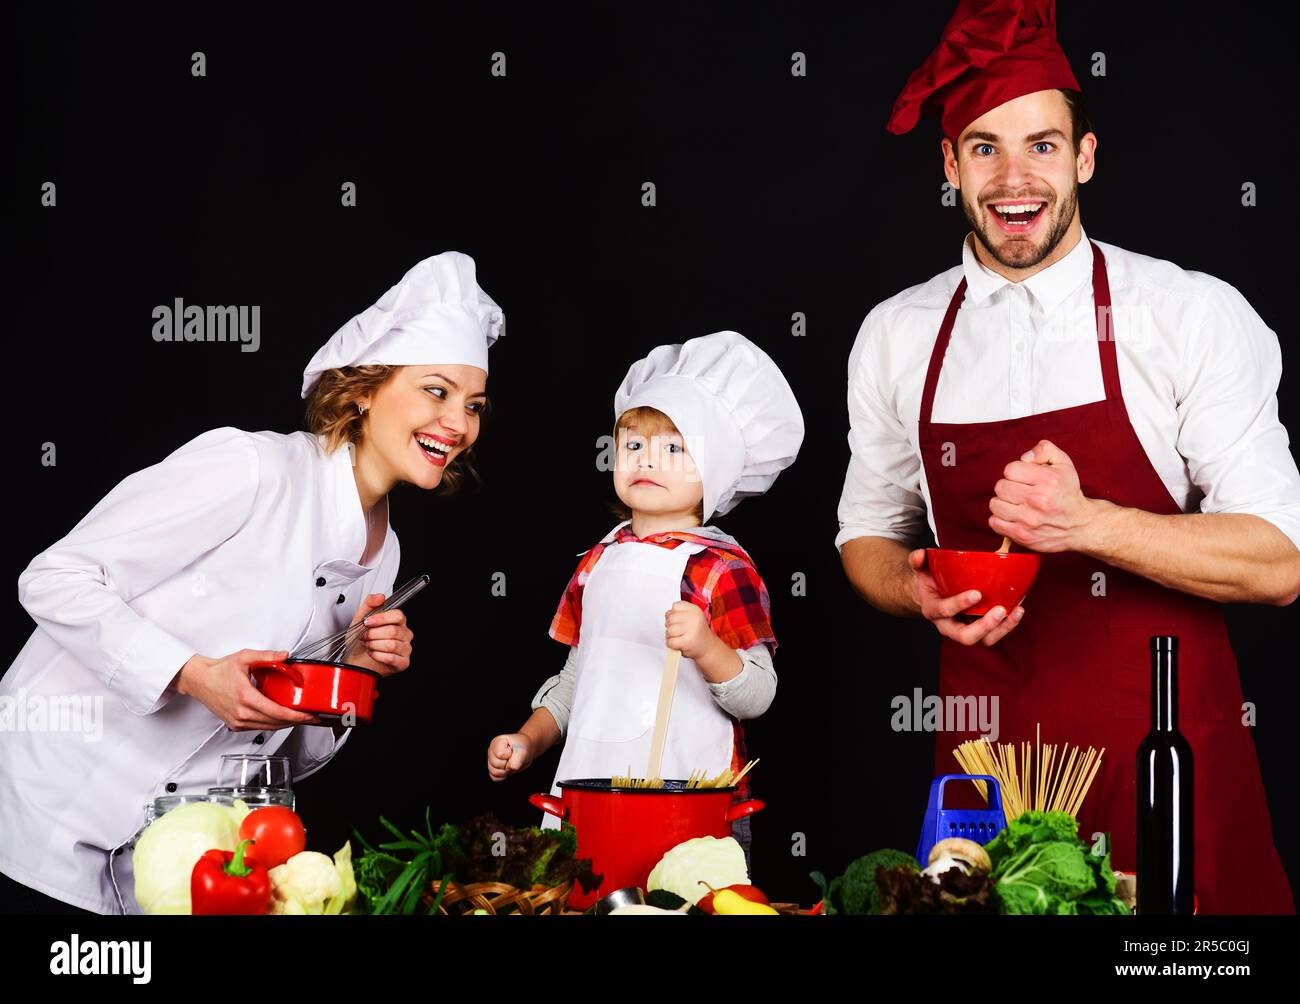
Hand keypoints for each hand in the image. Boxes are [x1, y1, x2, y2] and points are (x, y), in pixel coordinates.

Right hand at [177, 649, 321, 730]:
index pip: (277, 712)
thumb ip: (266, 656)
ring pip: (268, 728)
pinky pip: (259, 728)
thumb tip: (285, 655)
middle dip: (296, 721)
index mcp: (245, 697)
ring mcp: (238, 721)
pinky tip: (281, 718)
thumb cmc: (219, 670)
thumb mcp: (244, 657)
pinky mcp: (235, 725)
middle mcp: (241, 713)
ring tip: (300, 718)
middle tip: (311, 717)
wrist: (199, 680)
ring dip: (285, 724)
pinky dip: (272, 724)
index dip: (296, 716)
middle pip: (276, 723)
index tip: (309, 715)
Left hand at [345, 592, 412, 676]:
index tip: (368, 622)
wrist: (356, 660)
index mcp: (398, 622)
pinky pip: (391, 657)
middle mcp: (404, 634)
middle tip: (365, 636)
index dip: (381, 618)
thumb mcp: (360, 619)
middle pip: (392, 631)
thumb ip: (369, 604)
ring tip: (369, 645)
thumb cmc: (360, 641)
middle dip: (373, 634)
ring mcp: (405, 649)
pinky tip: (373, 654)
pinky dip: (377, 656)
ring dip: (374, 645)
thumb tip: (380, 596)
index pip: (398, 615)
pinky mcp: (403, 663)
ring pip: (391, 644)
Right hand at [487, 733, 531, 780]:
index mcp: (496, 742)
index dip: (509, 755)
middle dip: (507, 764)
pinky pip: (495, 778)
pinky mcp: (492, 769)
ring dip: (506, 771)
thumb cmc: (523, 748)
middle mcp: (491, 750)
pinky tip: (508, 770)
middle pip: (495, 764)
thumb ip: (518, 758)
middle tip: (513, 757)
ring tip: (511, 763)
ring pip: (494, 772)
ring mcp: (490, 760)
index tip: (513, 750)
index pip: (500, 754)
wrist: (524, 751)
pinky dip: (503, 776)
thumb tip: (513, 767)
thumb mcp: (523, 750)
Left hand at [664, 600, 718, 660]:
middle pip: (670, 618)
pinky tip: (677, 644)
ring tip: (677, 638)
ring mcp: (692, 629)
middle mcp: (694, 617)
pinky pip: (671, 641)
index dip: (672, 614)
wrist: (708, 647)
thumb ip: (680, 614)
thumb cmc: (697, 633)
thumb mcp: (692, 617)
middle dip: (669, 626)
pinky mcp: (688, 641)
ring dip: (669, 636)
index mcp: (695, 610)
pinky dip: (670, 644)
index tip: (677, 621)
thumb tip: (667, 617)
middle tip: (676, 631)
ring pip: (669, 630)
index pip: (675, 606)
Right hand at [907, 549, 1023, 646]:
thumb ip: (918, 561)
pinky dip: (1008, 624)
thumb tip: (920, 554)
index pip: (944, 611)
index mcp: (933, 610)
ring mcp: (965, 631)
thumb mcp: (922, 570)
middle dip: (984, 626)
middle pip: (965, 637)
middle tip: (1000, 610)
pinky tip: (1018, 610)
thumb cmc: (931, 581)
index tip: (976, 593)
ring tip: (1015, 612)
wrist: (935, 597)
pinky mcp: (979, 632)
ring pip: (983, 640)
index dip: (959, 604)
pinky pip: (994, 634)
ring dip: (1001, 628)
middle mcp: (948, 626)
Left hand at [990, 439, 1097, 551]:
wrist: (1080, 525)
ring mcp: (1029, 520)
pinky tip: (1013, 516)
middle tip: (1020, 491)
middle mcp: (1038, 500)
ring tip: (1016, 504)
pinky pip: (994, 522)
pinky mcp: (1022, 535)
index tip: (1024, 478)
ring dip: (1003, 503)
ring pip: (995, 504)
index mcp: (1048, 480)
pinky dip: (1000, 519)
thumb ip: (1044, 450)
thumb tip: (1024, 458)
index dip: (1015, 471)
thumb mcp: (1064, 464)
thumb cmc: (1067, 493)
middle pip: (1000, 486)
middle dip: (1008, 486)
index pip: (1010, 469)